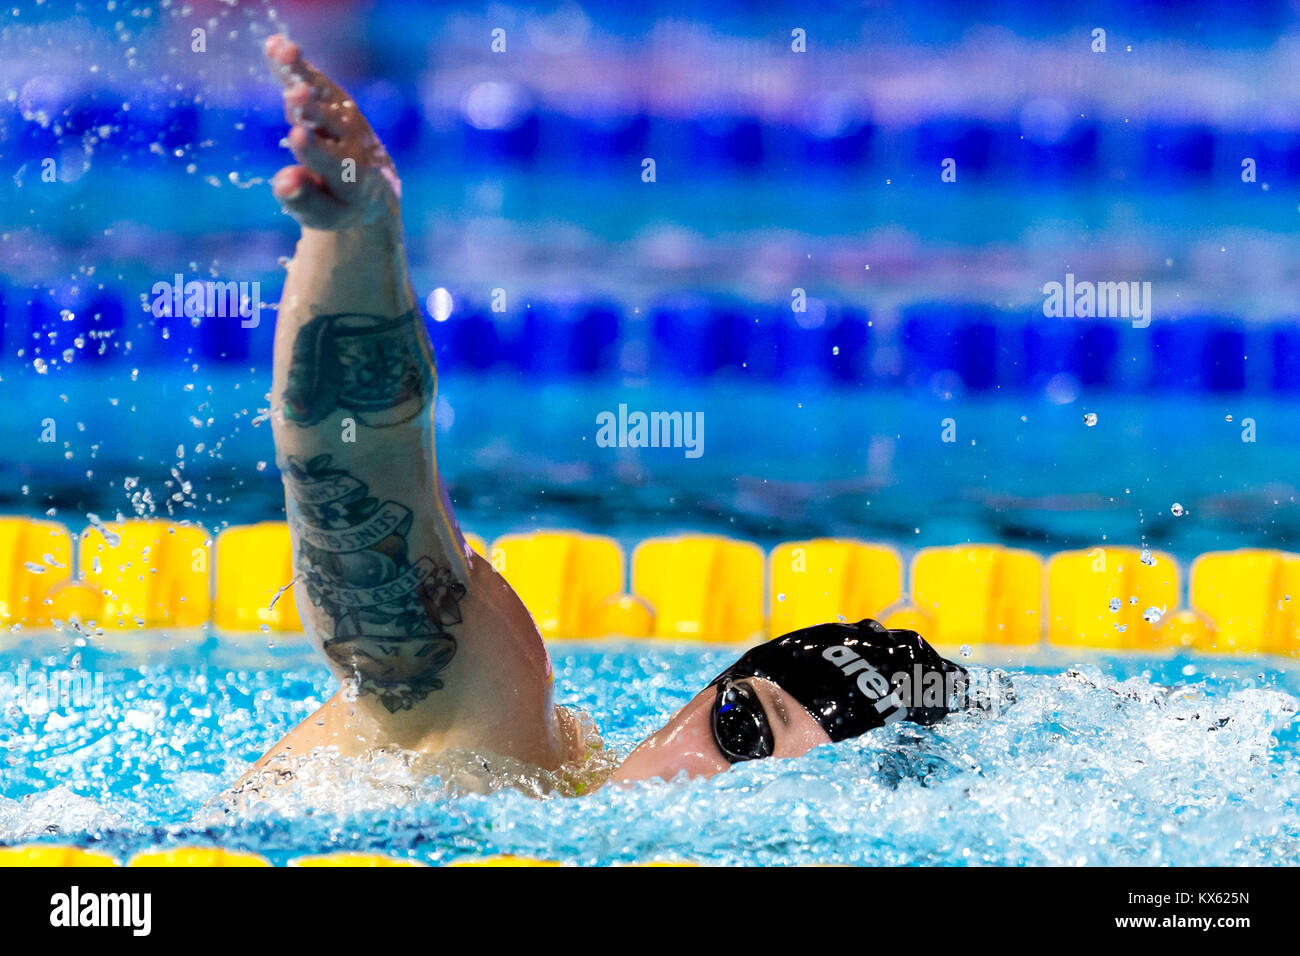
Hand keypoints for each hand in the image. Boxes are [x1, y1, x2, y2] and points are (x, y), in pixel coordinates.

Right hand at [265, 34, 401, 230]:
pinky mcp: (338, 103)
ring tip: (284, 52)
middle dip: (311, 110)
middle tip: (296, 93)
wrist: (375, 188)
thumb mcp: (325, 215)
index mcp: (353, 179)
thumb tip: (284, 181)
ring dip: (303, 74)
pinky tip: (276, 44)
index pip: (332, 163)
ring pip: (323, 96)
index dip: (314, 150)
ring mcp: (347, 121)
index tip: (297, 136)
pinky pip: (315, 81)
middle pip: (330, 124)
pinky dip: (296, 65)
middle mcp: (354, 144)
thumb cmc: (341, 207)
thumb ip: (304, 201)